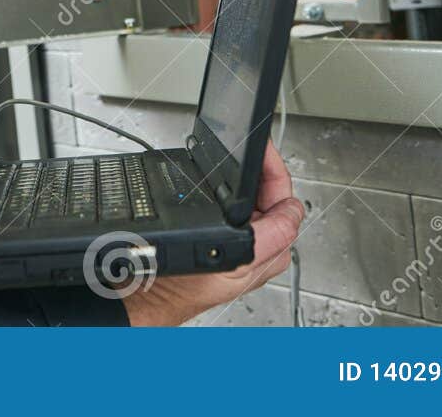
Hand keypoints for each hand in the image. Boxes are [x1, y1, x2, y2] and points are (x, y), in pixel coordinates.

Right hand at [120, 142, 304, 326]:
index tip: (263, 148)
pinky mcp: (219, 234)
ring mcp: (238, 239)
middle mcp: (258, 245)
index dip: (275, 168)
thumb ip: (272, 237)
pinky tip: (211, 182)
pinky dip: (221, 188)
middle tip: (245, 146)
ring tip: (230, 158)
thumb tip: (294, 211)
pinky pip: (228, 203)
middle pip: (269, 193)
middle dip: (259, 169)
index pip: (284, 199)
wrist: (147, 294)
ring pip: (248, 196)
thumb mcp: (236, 261)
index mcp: (271, 249)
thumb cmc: (184, 287)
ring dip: (240, 177)